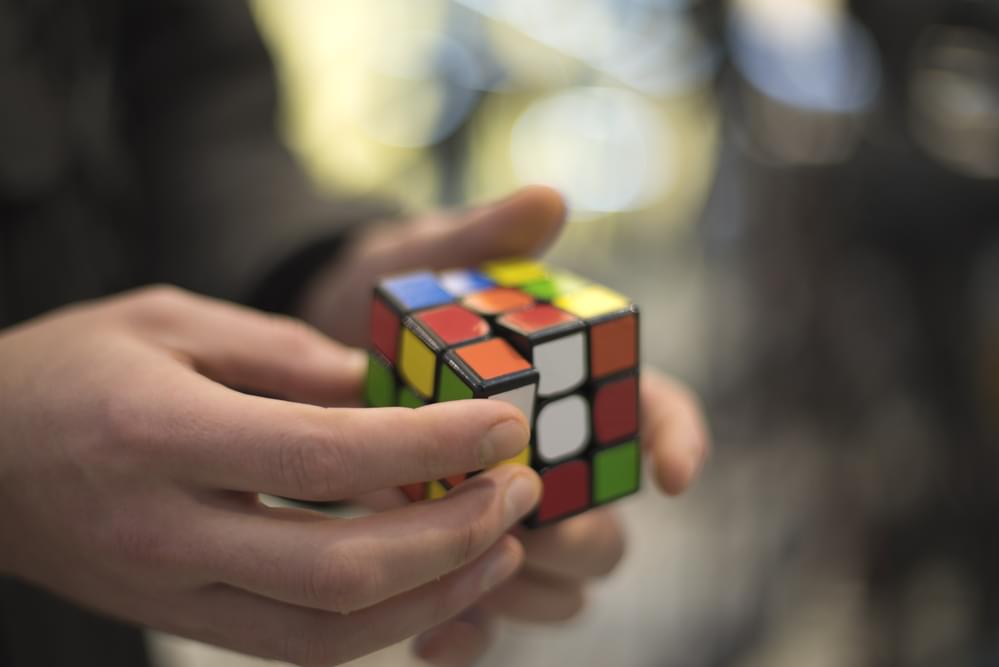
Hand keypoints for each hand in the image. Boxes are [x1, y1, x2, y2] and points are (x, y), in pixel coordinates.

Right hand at [0, 286, 543, 665]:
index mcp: (161, 434)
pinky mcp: (182, 620)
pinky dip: (381, 622)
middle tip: (521, 490)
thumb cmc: (72, 368)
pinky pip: (297, 645)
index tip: (504, 424)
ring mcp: (172, 591)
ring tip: (503, 544)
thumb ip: (285, 355)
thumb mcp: (172, 321)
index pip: (327, 455)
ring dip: (434, 596)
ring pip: (328, 634)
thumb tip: (388, 391)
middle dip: (455, 537)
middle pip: (340, 570)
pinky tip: (435, 578)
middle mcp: (167, 530)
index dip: (433, 445)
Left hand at [297, 187, 709, 664]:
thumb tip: (548, 197)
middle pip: (612, 519)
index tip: (674, 472)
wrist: (324, 340)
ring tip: (473, 574)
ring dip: (529, 589)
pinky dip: (473, 632)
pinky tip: (434, 633)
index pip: (652, 412)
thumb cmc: (395, 293)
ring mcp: (511, 512)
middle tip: (538, 521)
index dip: (678, 441)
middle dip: (587, 531)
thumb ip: (482, 240)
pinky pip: (490, 614)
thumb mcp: (427, 259)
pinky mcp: (460, 553)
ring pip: (561, 582)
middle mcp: (555, 456)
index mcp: (571, 385)